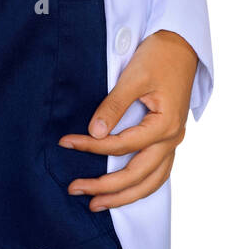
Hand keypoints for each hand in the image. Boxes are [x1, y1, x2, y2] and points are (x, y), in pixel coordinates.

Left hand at [56, 30, 198, 211]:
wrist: (182, 45)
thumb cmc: (158, 56)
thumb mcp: (134, 77)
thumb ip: (114, 105)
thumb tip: (94, 132)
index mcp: (165, 125)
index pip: (122, 145)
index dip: (92, 147)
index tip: (67, 143)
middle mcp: (172, 139)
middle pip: (138, 175)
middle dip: (106, 187)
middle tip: (76, 189)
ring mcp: (173, 141)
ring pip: (151, 181)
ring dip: (124, 196)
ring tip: (97, 203)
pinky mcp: (170, 138)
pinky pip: (157, 172)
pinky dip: (140, 186)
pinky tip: (123, 192)